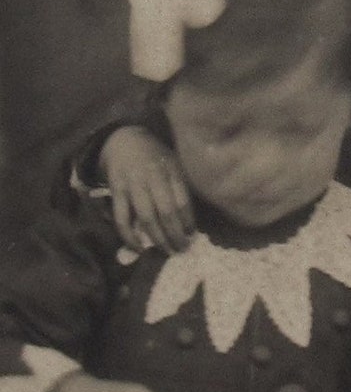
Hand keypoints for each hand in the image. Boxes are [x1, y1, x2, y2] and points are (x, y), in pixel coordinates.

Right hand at [100, 127, 194, 252]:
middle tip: (182, 249)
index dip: (189, 221)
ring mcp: (133, 185)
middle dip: (176, 235)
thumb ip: (181, 185)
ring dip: (158, 238)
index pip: (183, 201)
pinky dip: (129, 236)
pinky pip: (122, 218)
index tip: (193, 235)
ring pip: (147, 218)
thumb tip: (190, 220)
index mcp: (170, 170)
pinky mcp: (116, 192)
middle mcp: (152, 177)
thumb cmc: (154, 155)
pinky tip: (139, 247)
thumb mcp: (173, 162)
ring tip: (167, 251)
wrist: (123, 140)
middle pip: (167, 212)